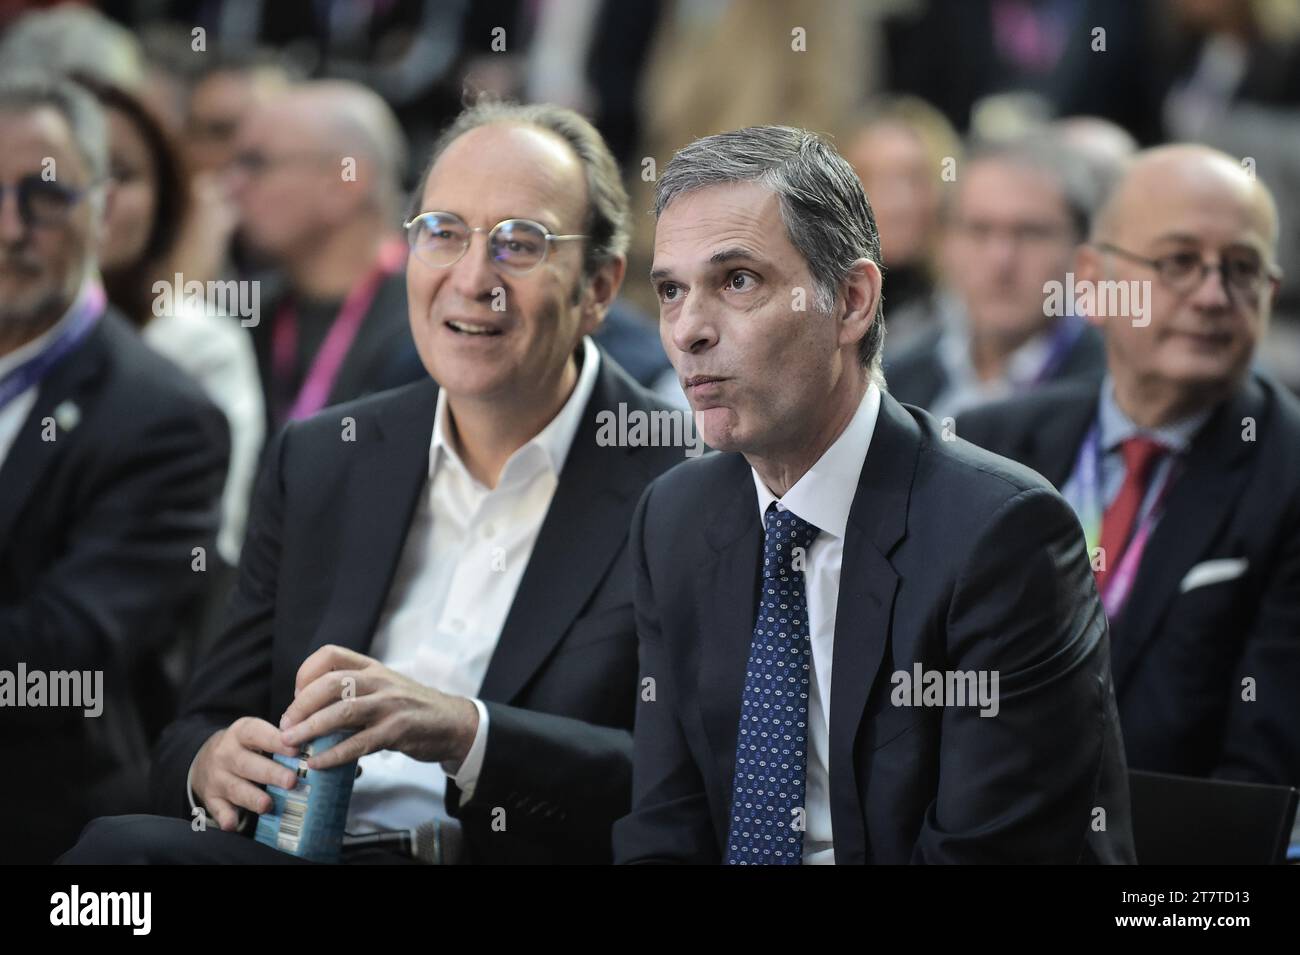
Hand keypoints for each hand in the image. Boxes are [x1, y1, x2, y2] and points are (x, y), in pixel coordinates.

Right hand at [192, 717, 299, 830]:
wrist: (203, 757)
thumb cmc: (243, 746)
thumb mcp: (255, 734)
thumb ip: (278, 739)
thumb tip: (310, 742)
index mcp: (240, 733)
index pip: (256, 733)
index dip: (275, 741)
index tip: (295, 750)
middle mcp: (225, 754)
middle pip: (247, 764)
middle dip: (270, 773)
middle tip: (291, 781)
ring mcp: (217, 778)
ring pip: (235, 788)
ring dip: (252, 798)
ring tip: (268, 805)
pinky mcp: (211, 798)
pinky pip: (218, 809)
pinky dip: (225, 818)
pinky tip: (232, 824)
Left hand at [277, 645, 479, 771]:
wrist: (453, 722)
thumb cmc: (412, 707)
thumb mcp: (383, 687)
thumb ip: (352, 692)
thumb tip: (309, 710)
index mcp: (372, 667)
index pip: (329, 655)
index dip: (305, 673)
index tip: (296, 695)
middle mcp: (379, 680)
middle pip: (329, 683)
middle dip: (300, 705)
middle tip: (286, 725)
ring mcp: (390, 705)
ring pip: (341, 711)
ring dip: (310, 729)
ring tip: (291, 743)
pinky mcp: (398, 731)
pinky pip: (358, 743)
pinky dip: (333, 755)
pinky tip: (318, 763)